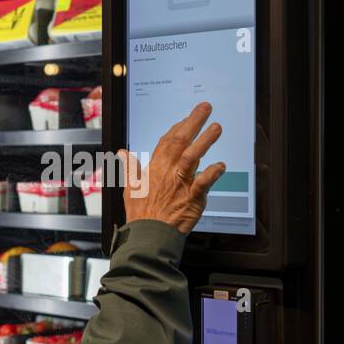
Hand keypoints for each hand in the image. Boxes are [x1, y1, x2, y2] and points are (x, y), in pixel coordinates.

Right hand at [118, 102, 224, 234]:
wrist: (149, 236)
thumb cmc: (141, 214)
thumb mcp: (130, 187)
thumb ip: (129, 166)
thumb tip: (122, 152)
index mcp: (155, 167)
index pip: (167, 140)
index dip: (179, 126)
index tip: (188, 117)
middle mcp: (168, 172)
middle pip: (180, 141)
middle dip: (193, 122)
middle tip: (205, 108)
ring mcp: (180, 184)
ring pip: (192, 157)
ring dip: (205, 141)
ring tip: (216, 127)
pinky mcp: (191, 198)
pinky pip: (203, 183)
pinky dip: (213, 173)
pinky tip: (221, 165)